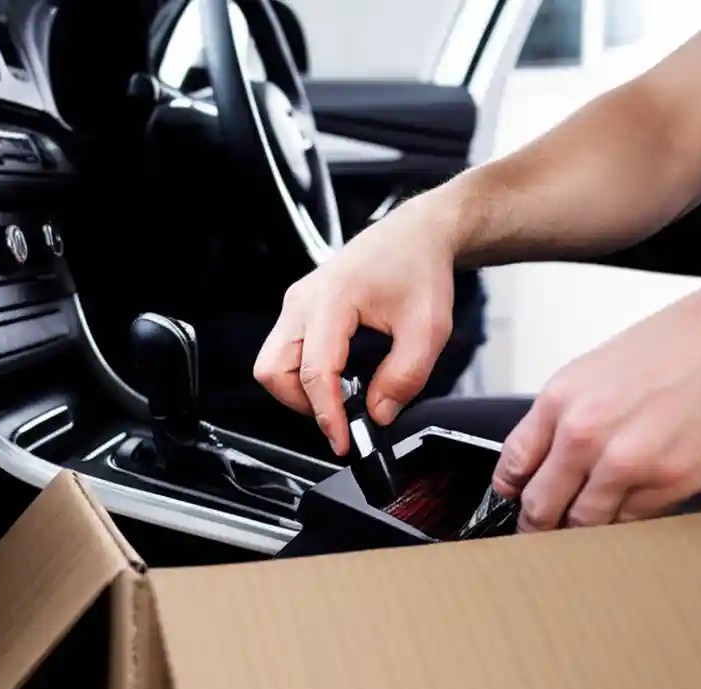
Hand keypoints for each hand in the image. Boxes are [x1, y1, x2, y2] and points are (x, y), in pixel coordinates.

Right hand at [253, 195, 460, 454]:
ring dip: (299, 390)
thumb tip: (377, 414)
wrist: (414, 235)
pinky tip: (339, 376)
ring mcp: (296, 304)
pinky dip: (305, 374)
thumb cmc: (418, 269)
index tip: (342, 441)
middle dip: (301, 403)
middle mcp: (303, 301)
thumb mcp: (429, 329)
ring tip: (341, 396)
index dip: (327, 414)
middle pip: (272, 370)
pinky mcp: (299, 309)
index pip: (316, 371)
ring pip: (272, 364)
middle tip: (339, 416)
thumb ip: (404, 378)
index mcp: (333, 300)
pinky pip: (284, 352)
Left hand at [492, 269, 700, 530]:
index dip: (509, 492)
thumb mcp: (587, 376)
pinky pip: (630, 520)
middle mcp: (585, 434)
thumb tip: (530, 466)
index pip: (512, 468)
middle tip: (539, 527)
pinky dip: (624, 516)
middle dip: (537, 520)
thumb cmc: (662, 352)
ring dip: (579, 526)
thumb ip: (554, 422)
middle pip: (541, 504)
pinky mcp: (669, 481)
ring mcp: (627, 462)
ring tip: (582, 519)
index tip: (512, 501)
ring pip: (584, 522)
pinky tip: (627, 499)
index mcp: (558, 402)